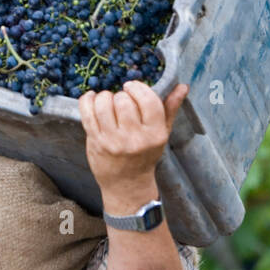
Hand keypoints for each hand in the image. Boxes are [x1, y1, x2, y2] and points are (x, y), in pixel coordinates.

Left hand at [79, 82, 188, 199]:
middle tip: (121, 100)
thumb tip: (182, 86)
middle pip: (124, 100)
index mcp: (155, 135)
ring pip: (104, 104)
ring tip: (108, 101)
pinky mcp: (96, 141)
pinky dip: (87, 100)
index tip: (132, 87)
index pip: (149, 100)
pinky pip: (87, 112)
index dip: (138, 87)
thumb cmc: (145, 155)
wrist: (127, 183)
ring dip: (104, 97)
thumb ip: (170, 108)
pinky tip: (92, 99)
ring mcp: (113, 141)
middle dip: (121, 95)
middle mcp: (134, 139)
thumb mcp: (162, 134)